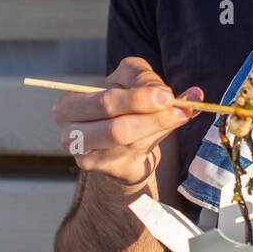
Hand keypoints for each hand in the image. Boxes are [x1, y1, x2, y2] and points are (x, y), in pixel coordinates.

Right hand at [51, 55, 203, 188]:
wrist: (117, 134)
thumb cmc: (122, 101)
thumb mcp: (131, 79)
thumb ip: (149, 80)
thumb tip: (183, 93)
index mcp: (69, 106)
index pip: (105, 103)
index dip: (137, 99)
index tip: (167, 95)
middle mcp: (71, 135)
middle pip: (116, 129)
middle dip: (152, 118)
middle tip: (179, 109)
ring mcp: (87, 158)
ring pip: (130, 145)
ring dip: (159, 128)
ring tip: (181, 114)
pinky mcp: (107, 172)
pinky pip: (137, 157)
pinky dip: (157, 140)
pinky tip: (170, 128)